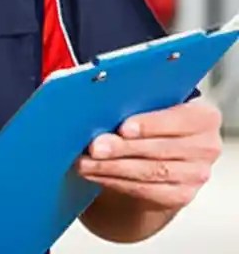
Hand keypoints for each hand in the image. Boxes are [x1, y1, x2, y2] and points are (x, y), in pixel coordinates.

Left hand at [77, 99, 222, 210]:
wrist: (154, 159)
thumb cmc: (147, 124)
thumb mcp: (145, 106)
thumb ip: (128, 97)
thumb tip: (78, 88)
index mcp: (203, 117)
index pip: (180, 119)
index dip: (150, 124)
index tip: (123, 127)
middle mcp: (205, 146)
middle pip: (160, 148)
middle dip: (123, 148)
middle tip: (95, 146)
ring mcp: (195, 174)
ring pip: (150, 172)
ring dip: (112, 167)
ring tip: (85, 162)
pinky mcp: (180, 196)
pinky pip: (145, 190)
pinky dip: (115, 181)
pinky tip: (95, 174)